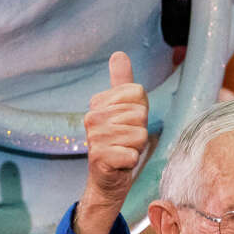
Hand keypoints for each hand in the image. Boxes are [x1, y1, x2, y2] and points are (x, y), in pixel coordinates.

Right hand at [77, 51, 148, 233]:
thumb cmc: (119, 143)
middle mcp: (92, 118)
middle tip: (126, 141)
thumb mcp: (124, 110)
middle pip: (140, 114)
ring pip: (138, 135)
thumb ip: (122, 82)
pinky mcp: (100, 158)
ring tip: (123, 151)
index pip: (138, 93)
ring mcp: (94, 138)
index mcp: (98, 103)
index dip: (140, 111)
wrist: (107, 179)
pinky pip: (132, 154)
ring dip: (136, 147)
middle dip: (140, 131)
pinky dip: (131, 161)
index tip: (127, 124)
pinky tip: (120, 164)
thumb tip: (118, 54)